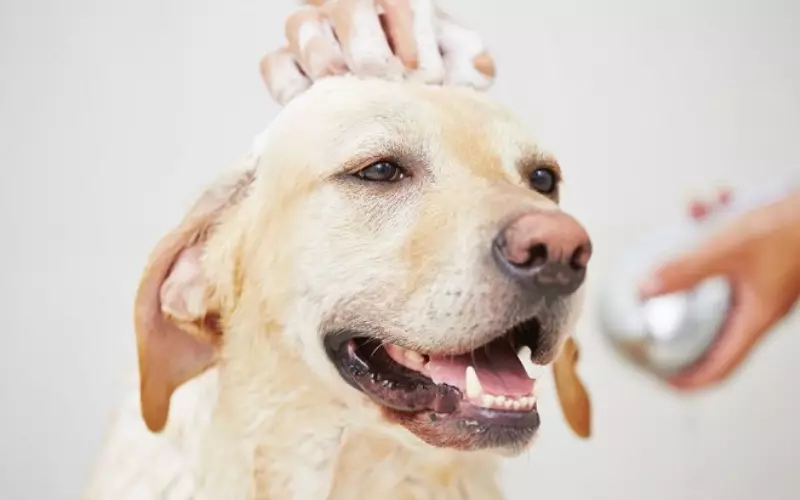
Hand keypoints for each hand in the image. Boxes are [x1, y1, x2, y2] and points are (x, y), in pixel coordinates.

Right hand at [259, 0, 495, 104]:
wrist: (399, 112)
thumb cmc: (429, 79)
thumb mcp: (458, 66)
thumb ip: (469, 60)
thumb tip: (475, 72)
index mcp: (391, 1)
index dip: (410, 30)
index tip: (426, 73)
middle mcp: (348, 11)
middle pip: (346, 5)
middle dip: (372, 51)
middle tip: (390, 85)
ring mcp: (314, 36)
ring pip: (302, 25)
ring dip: (328, 61)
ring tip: (353, 93)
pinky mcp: (288, 68)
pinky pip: (275, 64)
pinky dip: (293, 85)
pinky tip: (321, 107)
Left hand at [639, 188, 799, 389]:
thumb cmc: (791, 229)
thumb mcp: (730, 249)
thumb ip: (686, 270)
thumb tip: (644, 290)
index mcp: (754, 319)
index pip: (720, 367)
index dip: (690, 380)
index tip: (660, 379)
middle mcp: (759, 305)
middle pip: (712, 325)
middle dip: (680, 313)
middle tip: (650, 311)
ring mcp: (763, 280)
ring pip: (717, 273)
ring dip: (696, 249)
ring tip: (689, 217)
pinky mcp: (766, 254)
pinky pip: (731, 246)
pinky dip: (716, 223)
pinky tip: (710, 199)